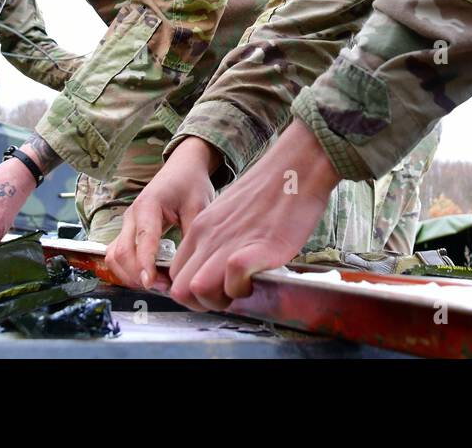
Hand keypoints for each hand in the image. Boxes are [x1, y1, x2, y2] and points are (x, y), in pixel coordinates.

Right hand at [105, 136, 219, 290]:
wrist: (182, 168)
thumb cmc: (191, 185)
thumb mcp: (199, 206)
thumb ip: (190, 235)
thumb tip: (186, 267)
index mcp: (149, 205)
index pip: (143, 239)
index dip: (144, 264)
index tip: (151, 283)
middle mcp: (132, 215)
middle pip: (121, 252)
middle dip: (138, 275)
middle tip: (163, 288)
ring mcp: (126, 223)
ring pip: (114, 256)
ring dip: (129, 275)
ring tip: (155, 285)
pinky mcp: (127, 230)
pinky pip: (117, 254)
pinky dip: (126, 270)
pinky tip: (146, 277)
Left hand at [168, 119, 340, 311]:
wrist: (296, 167)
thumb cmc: (272, 190)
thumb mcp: (230, 212)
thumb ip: (219, 237)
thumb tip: (220, 266)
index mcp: (200, 228)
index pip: (175, 275)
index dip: (193, 291)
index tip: (215, 290)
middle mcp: (207, 236)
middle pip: (181, 290)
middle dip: (203, 303)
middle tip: (229, 295)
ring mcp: (228, 243)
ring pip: (198, 291)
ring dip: (221, 300)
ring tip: (243, 288)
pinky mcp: (254, 250)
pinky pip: (233, 283)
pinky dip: (244, 290)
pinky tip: (258, 278)